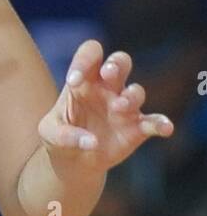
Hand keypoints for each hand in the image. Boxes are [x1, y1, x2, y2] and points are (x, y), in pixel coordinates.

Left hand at [37, 38, 173, 172]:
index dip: (84, 60)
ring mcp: (124, 107)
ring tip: (119, 107)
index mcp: (84, 79)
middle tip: (107, 73)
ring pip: (136, 90)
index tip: (73, 82)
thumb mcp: (49, 134)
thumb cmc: (59, 137)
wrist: (74, 162)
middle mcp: (107, 88)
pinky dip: (161, 123)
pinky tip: (165, 128)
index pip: (91, 53)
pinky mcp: (137, 128)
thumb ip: (64, 135)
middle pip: (120, 61)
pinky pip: (154, 121)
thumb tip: (91, 142)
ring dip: (131, 96)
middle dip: (116, 64)